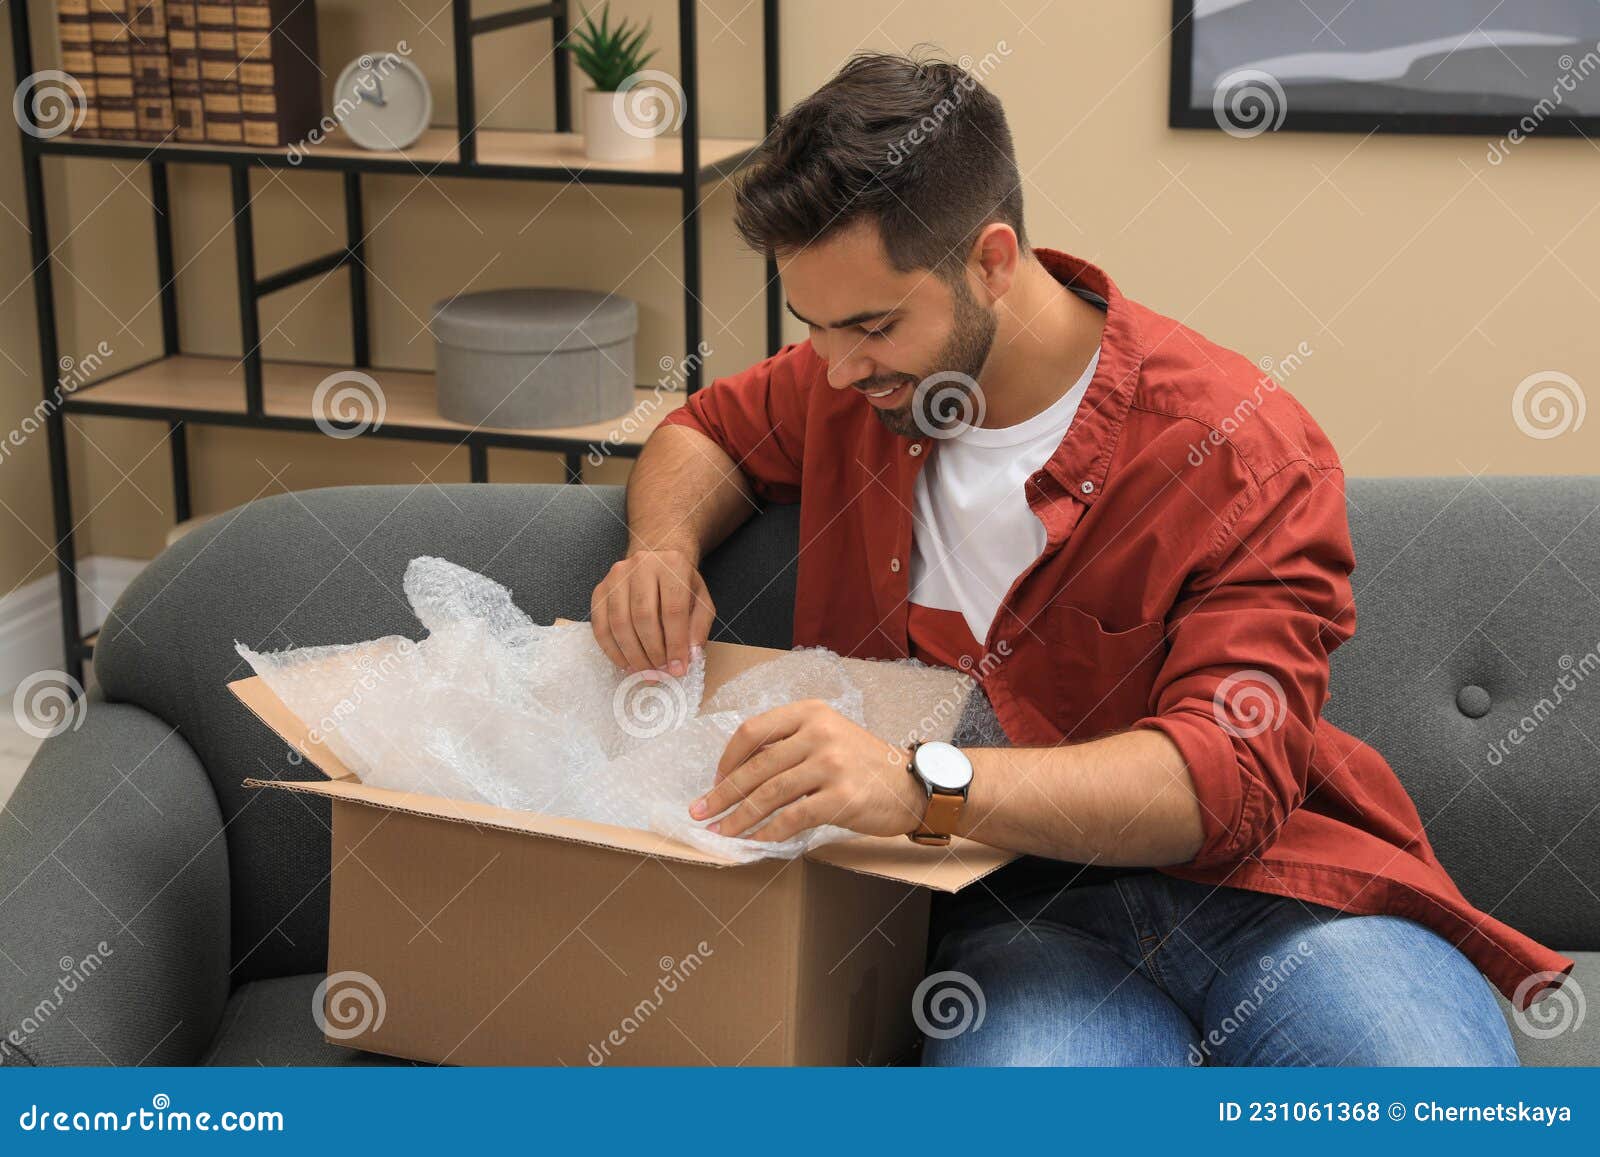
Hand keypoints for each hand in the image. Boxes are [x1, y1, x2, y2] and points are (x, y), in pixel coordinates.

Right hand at [590, 548, 715, 677]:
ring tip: (645, 671)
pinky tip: (625, 663)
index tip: (678, 669)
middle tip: (660, 672)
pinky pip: (600, 625)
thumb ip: (698, 628)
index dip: (675, 644)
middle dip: (652, 651)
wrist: (657, 559)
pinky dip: (611, 649)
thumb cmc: (680, 584)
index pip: (673, 610)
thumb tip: (688, 657)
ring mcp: (617, 576)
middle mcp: (642, 565)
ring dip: (632, 654)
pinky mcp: (600, 589)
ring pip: (619, 622)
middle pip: (643, 616)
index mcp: (673, 565)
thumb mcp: (701, 601)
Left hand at [688, 700, 926, 841]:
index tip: (715, 781)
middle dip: (723, 794)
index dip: (728, 759)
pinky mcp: (842, 797)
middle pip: (756, 767)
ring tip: (722, 832)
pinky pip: (793, 818)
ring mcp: (832, 764)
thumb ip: (788, 747)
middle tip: (701, 812)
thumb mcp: (826, 737)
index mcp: (810, 713)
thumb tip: (736, 774)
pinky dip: (770, 832)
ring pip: (770, 794)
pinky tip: (758, 840)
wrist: (910, 784)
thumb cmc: (862, 763)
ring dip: (740, 818)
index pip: (753, 731)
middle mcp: (820, 733)